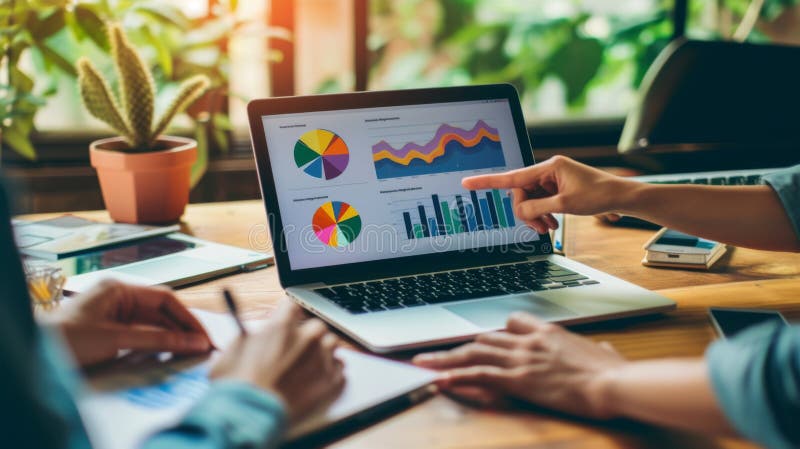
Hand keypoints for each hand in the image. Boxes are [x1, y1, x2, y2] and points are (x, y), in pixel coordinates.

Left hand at [54, 280, 212, 366]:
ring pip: (153, 323)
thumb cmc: (67, 340)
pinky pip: (141, 333)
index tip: (203, 336)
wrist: (35, 353)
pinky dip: (156, 343)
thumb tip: (194, 342)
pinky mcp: (109, 330)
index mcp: (119, 288)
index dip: (187, 318)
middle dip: (182, 328)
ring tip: (190, 352)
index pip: (165, 298)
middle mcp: (118, 297)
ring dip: (171, 337)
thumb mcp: (117, 339)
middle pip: (161, 310)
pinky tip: (168, 352)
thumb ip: (158, 340)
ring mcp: (113, 313)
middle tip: (203, 347)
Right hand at [210, 300, 344, 421]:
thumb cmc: (237, 386)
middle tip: (294, 351)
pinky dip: (330, 373)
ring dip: (321, 353)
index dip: (287, 315)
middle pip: (316, 326)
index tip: (286, 323)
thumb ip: (251, 336)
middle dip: (306, 336)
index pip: (293, 306)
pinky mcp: (331, 381)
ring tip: (307, 367)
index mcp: (283, 326)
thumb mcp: (233, 350)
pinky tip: (316, 379)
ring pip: (331, 345)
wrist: (250, 416)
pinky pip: (339, 369)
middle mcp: (306, 338)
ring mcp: (321, 359)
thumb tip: (258, 334)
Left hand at [413, 312, 625, 418]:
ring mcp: (521, 359)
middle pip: (486, 338)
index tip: (487, 340)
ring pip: (474, 353)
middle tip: (438, 353)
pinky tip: (439, 379)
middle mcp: (529, 341)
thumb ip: (598, 350)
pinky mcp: (518, 380)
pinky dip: (456, 377)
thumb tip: (603, 351)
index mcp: (549, 332)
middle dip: (461, 347)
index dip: (498, 332)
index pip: (513, 322)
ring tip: (422, 363)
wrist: (615, 383)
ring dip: (445, 358)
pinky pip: (479, 375)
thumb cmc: (614, 372)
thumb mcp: (605, 355)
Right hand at [462, 156, 638, 232]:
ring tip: (548, 228)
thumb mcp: (565, 205)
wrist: (620, 198)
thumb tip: (520, 211)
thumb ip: (538, 207)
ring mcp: (551, 181)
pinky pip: (538, 203)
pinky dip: (542, 215)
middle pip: (521, 193)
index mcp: (549, 167)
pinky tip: (551, 224)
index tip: (468, 182)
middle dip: (527, 212)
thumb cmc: (599, 195)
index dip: (487, 182)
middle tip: (540, 227)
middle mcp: (547, 171)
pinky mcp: (555, 190)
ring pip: (529, 200)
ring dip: (535, 216)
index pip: (512, 176)